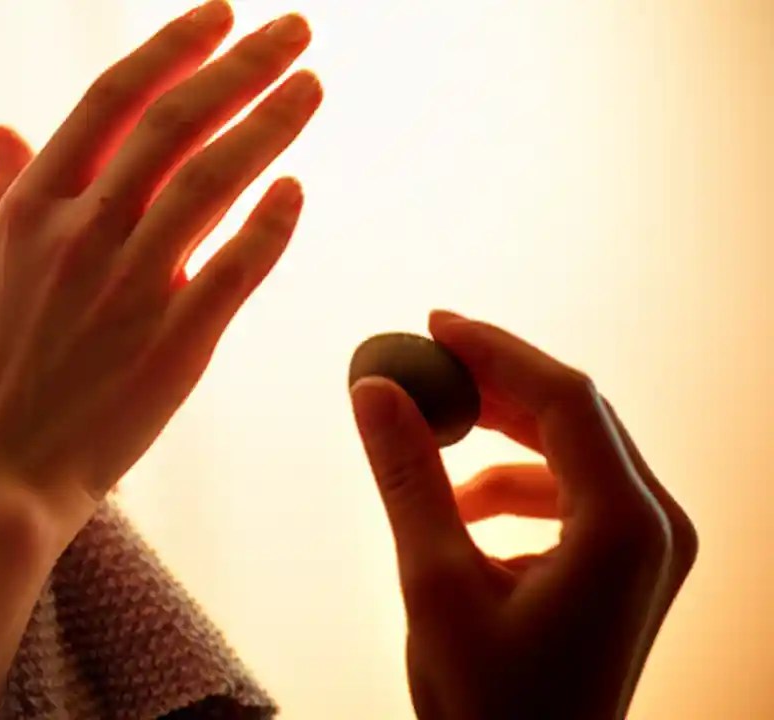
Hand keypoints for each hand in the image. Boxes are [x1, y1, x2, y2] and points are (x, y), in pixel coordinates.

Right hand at [0, 0, 321, 540]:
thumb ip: (6, 192)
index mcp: (30, 210)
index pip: (113, 100)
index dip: (173, 48)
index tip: (220, 14)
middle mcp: (80, 236)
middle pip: (178, 124)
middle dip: (244, 65)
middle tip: (296, 29)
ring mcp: (129, 290)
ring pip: (217, 181)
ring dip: (272, 124)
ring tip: (313, 86)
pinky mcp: (174, 346)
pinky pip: (238, 267)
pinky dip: (272, 220)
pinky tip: (296, 187)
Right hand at [350, 310, 696, 719]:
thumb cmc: (490, 705)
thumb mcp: (435, 584)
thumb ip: (408, 477)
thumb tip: (373, 387)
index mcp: (625, 528)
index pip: (565, 398)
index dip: (496, 350)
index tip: (432, 324)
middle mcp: (658, 527)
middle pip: (576, 415)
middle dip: (495, 385)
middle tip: (423, 362)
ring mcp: (653, 548)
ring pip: (573, 450)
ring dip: (501, 437)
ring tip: (429, 441)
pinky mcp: (632, 566)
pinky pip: (574, 491)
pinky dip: (516, 483)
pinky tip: (462, 507)